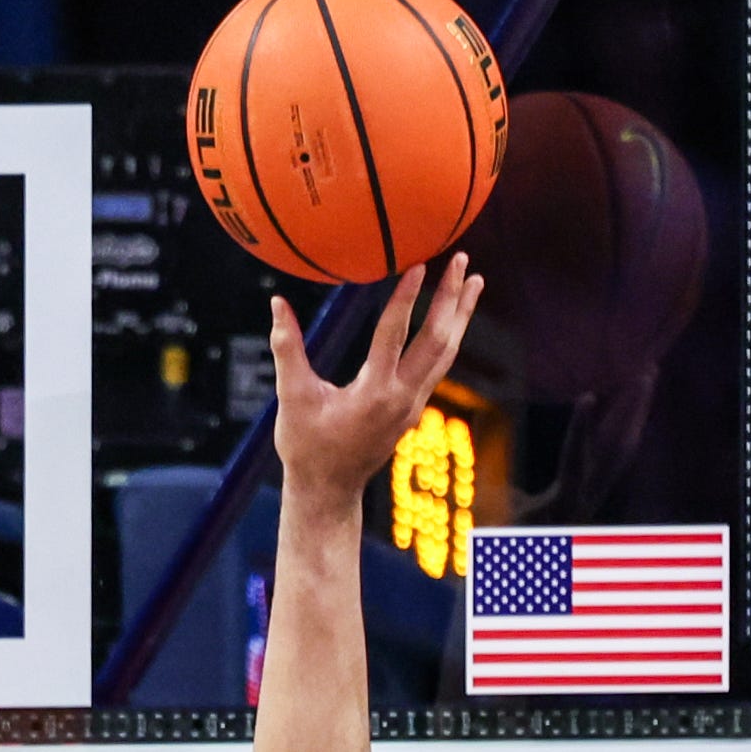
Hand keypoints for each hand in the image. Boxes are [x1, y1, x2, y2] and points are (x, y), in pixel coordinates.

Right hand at [271, 255, 482, 507]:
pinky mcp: (413, 409)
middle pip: (437, 340)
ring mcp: (412, 405)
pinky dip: (450, 337)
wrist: (328, 491)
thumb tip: (277, 303)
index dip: (407, 297)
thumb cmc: (306, 447)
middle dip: (450, 298)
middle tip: (461, 260)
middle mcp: (401, 398)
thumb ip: (287, 349)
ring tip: (474, 279)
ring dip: (461, 314)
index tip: (421, 264)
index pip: (394, 335)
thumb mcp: (293, 398)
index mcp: (372, 394)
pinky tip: (454, 317)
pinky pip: (439, 366)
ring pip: (446, 353)